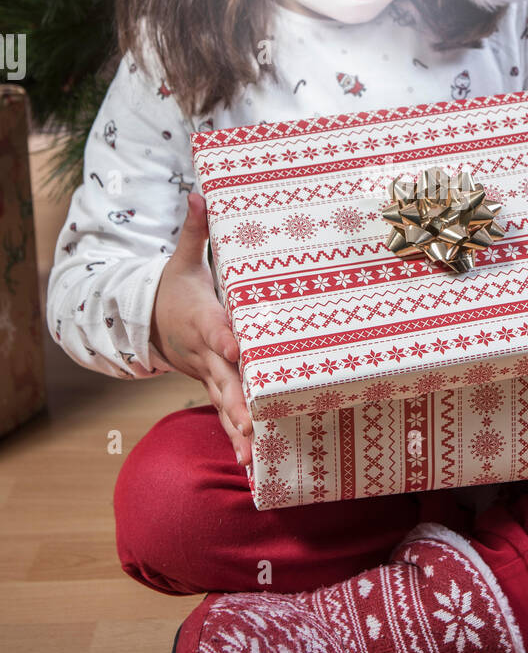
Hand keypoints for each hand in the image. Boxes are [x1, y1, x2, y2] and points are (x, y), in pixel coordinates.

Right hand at [150, 191, 253, 463]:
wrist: (148, 322)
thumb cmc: (176, 288)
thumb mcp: (183, 258)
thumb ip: (197, 230)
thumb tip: (199, 191)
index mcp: (202, 318)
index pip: (215, 328)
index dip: (226, 336)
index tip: (239, 346)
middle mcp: (206, 352)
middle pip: (223, 377)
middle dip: (237, 399)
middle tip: (253, 421)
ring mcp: (208, 375)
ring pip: (223, 405)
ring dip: (237, 429)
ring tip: (251, 454)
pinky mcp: (215, 388)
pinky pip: (226, 415)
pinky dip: (237, 437)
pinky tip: (253, 462)